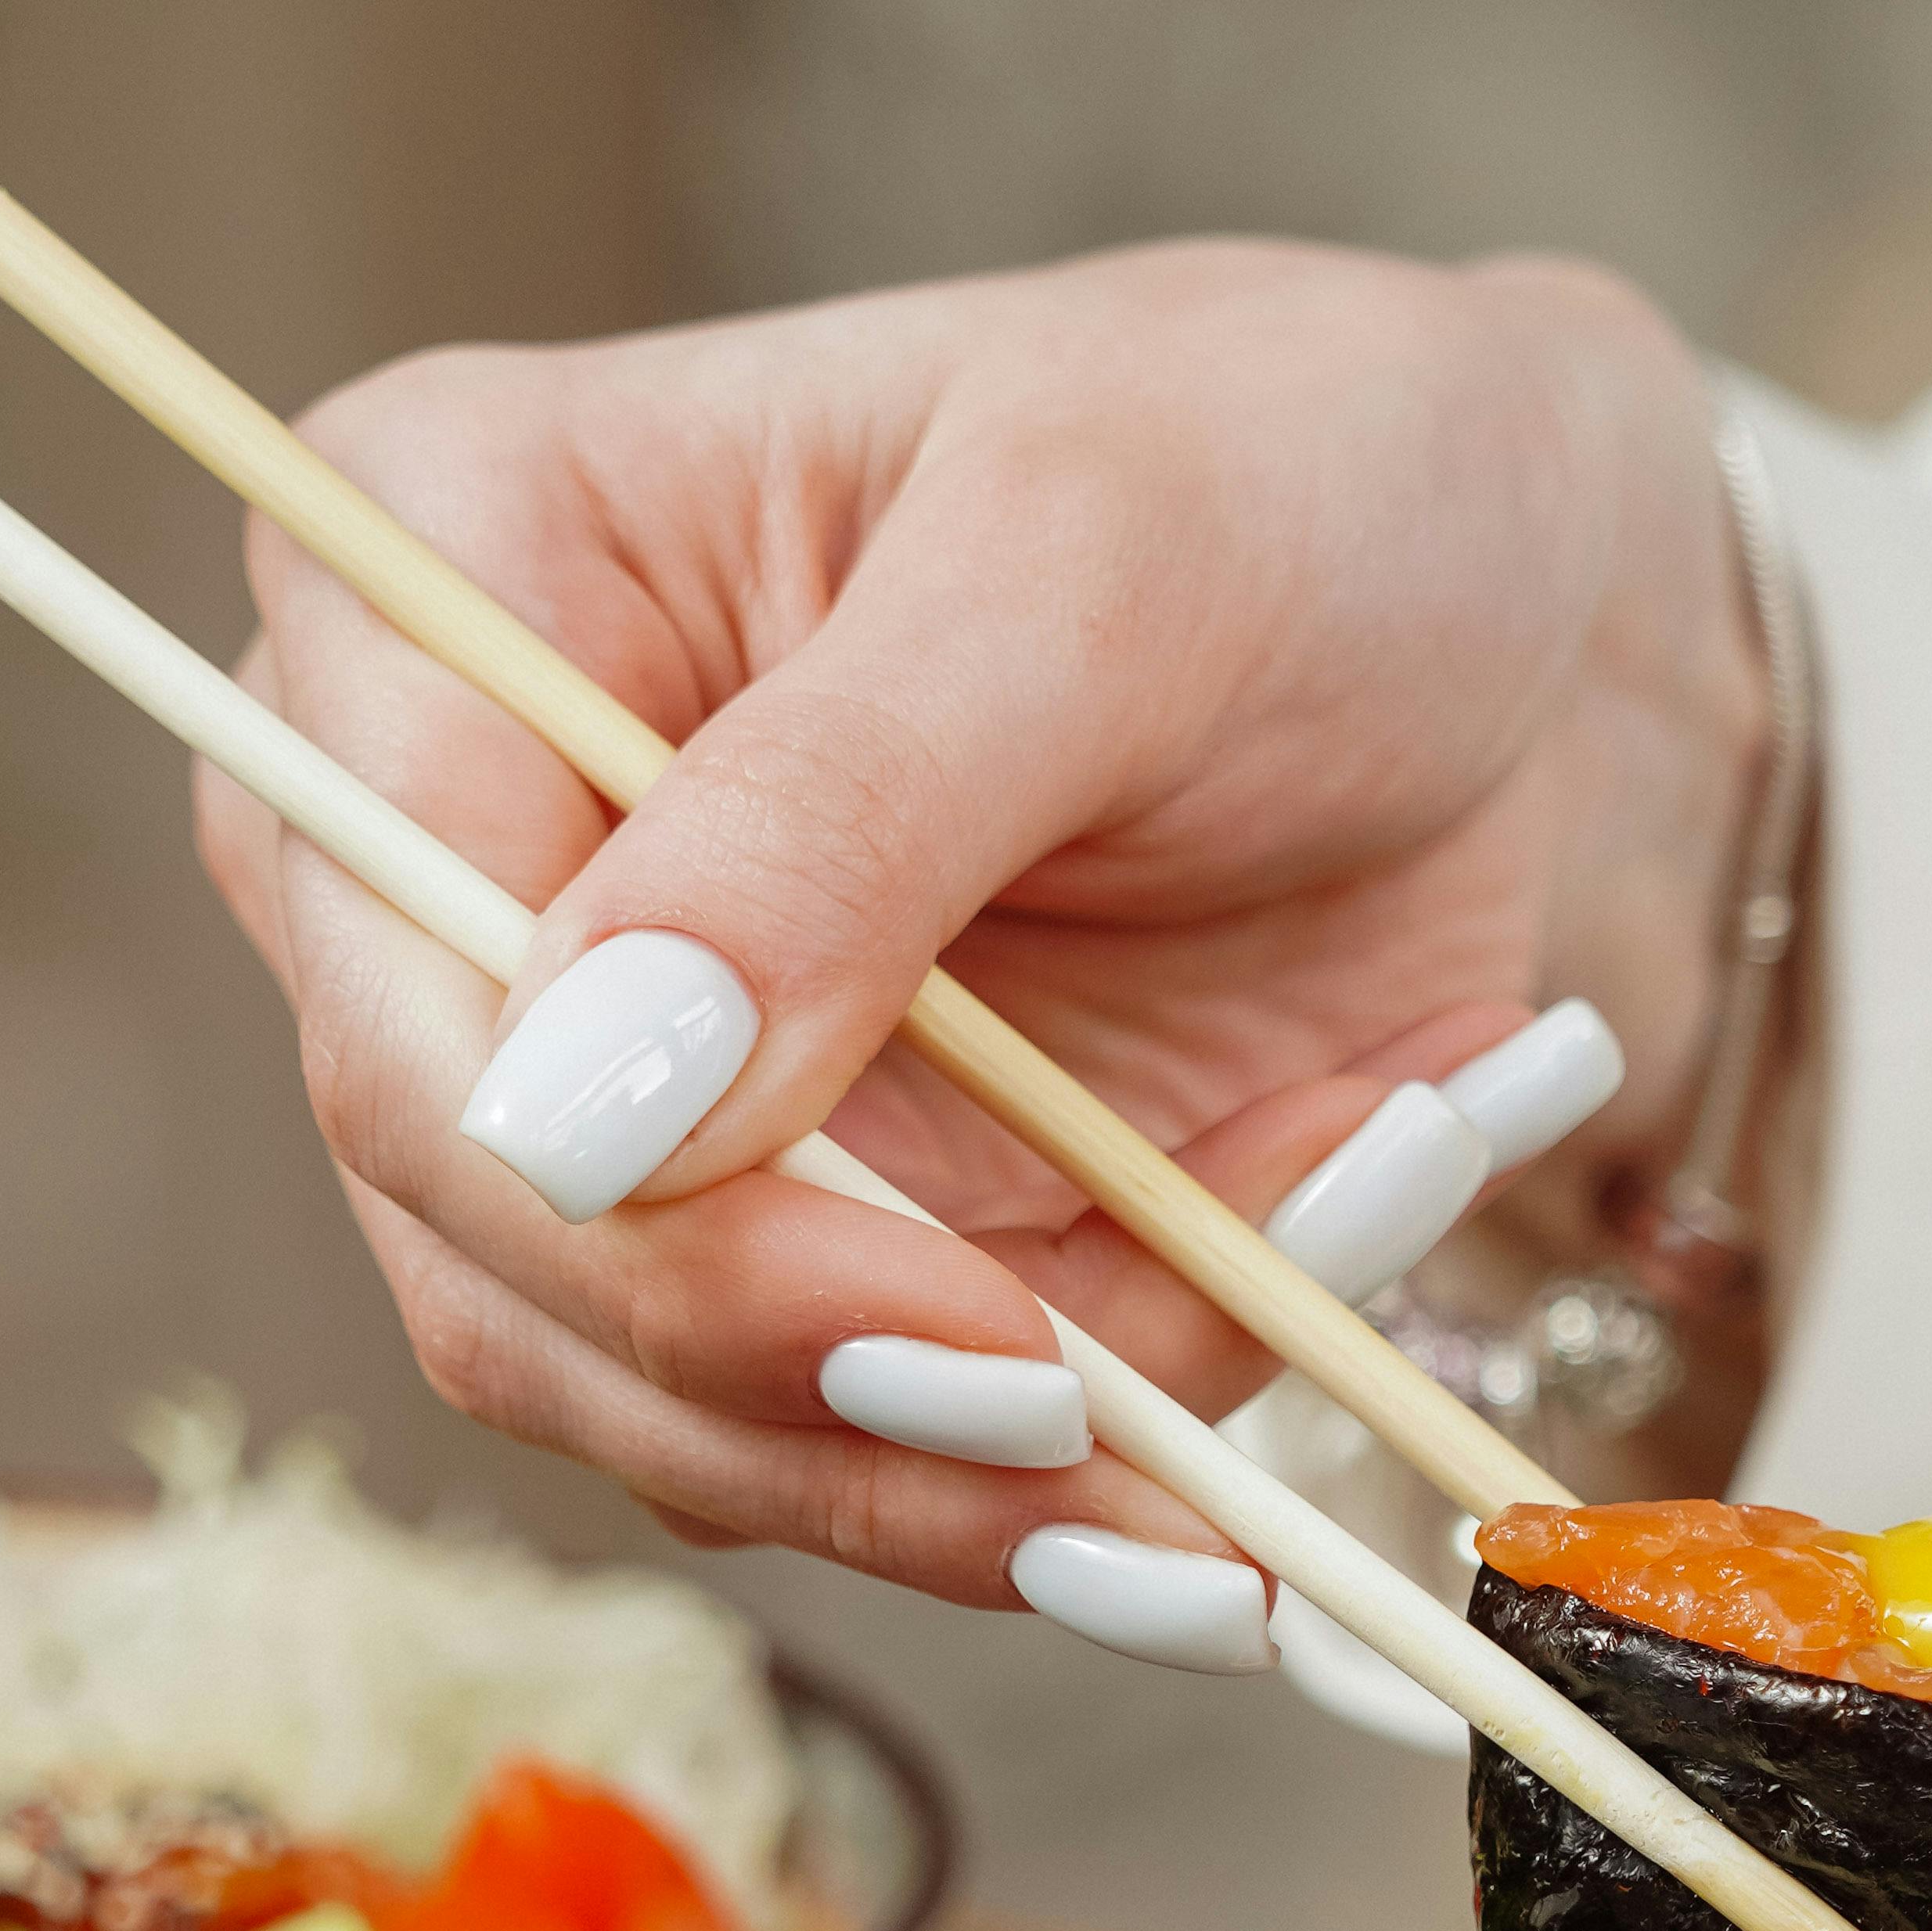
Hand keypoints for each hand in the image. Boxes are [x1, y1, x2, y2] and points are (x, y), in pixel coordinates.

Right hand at [192, 241, 1758, 1615]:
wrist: (1522, 628)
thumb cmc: (1299, 471)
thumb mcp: (1099, 560)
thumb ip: (830, 816)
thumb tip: (579, 1100)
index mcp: (434, 585)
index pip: (409, 988)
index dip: (621, 1211)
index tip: (933, 1320)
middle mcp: (463, 871)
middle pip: (506, 1258)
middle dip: (837, 1390)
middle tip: (1119, 1423)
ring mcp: (621, 1098)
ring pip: (681, 1416)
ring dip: (1009, 1443)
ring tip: (1299, 1280)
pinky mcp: (796, 1254)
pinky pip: (869, 1459)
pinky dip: (1102, 1447)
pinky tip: (1300, 1285)